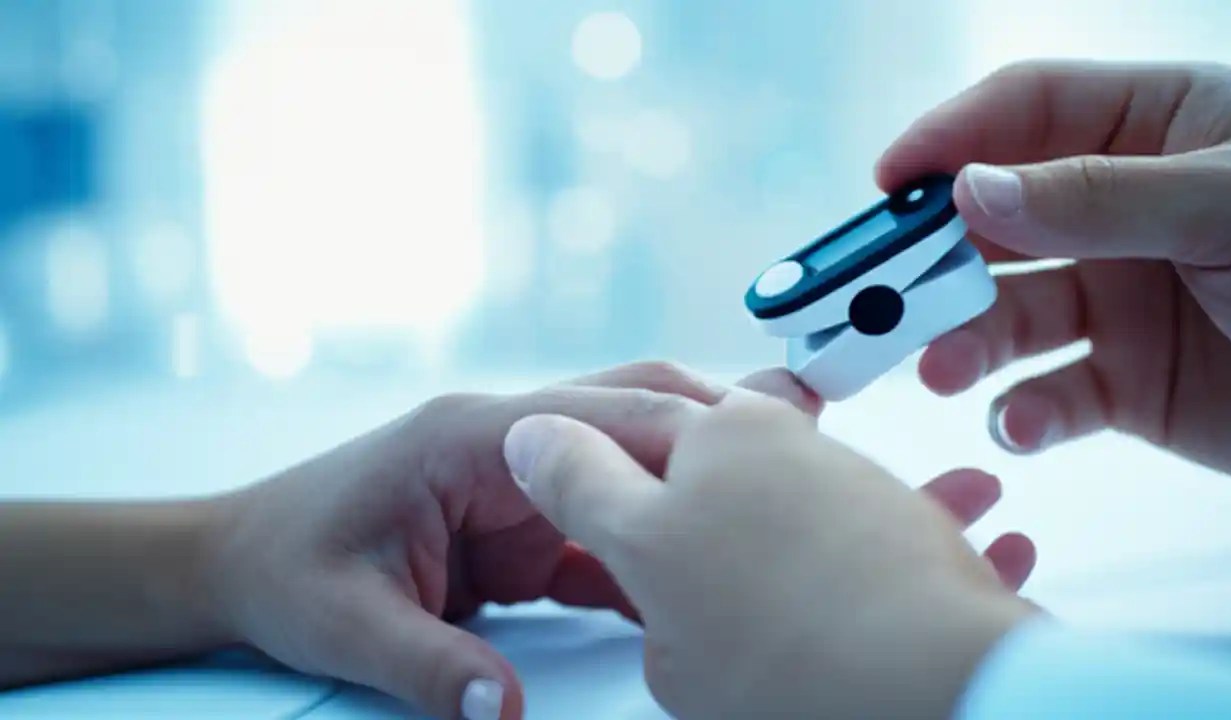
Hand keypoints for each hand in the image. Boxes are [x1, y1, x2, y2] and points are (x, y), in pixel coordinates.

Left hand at [198, 363, 1030, 719]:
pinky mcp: (527, 516)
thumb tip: (507, 714)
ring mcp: (522, 474)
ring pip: (633, 450)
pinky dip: (662, 532)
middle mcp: (507, 438)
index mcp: (468, 437)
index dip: (674, 439)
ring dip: (699, 472)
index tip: (759, 458)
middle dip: (712, 424)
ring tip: (789, 495)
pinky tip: (715, 564)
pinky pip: (612, 516)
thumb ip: (427, 665)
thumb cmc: (285, 569)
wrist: (240, 560)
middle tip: (806, 445)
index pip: (590, 420)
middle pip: (631, 405)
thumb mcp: (341, 621)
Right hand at [878, 61, 1230, 480]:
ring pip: (1008, 312)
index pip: (1025, 111)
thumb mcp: (1229, 207)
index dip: (950, 138)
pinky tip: (1021, 421)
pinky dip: (1024, 411)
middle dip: (937, 257)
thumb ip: (1094, 198)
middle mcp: (1121, 209)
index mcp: (1154, 128)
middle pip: (994, 218)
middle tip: (882, 294)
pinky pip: (1049, 393)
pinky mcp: (1124, 383)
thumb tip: (967, 190)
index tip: (889, 182)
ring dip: (965, 339)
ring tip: (944, 368)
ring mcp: (1116, 298)